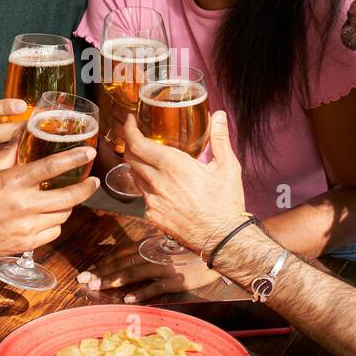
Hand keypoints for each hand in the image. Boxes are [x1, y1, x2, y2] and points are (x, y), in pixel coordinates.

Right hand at [0, 98, 28, 173]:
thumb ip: (5, 114)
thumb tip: (38, 111)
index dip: (3, 107)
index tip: (22, 106)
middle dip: (16, 132)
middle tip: (35, 130)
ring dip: (19, 150)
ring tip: (35, 148)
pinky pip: (1, 168)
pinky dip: (15, 165)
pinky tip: (29, 164)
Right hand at [0, 141, 99, 258]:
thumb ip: (9, 152)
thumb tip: (24, 131)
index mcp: (14, 182)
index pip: (51, 167)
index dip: (74, 158)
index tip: (89, 152)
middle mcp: (24, 205)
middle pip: (68, 196)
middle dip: (86, 188)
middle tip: (93, 181)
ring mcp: (27, 227)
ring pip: (63, 215)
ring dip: (69, 205)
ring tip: (67, 197)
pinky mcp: (28, 243)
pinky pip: (53, 231)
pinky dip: (56, 222)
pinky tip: (49, 215)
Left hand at [77, 242, 218, 302]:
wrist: (218, 249)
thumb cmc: (192, 249)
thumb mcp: (169, 244)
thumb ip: (151, 248)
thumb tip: (134, 256)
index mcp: (151, 246)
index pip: (123, 253)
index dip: (105, 261)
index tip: (90, 269)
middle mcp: (155, 255)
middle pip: (123, 263)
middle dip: (102, 271)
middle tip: (83, 280)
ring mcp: (165, 267)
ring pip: (135, 273)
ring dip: (115, 280)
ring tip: (98, 287)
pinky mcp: (176, 280)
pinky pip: (156, 287)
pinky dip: (141, 293)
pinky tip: (128, 299)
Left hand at [123, 109, 248, 254]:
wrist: (222, 239)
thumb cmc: (226, 203)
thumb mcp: (227, 167)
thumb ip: (219, 139)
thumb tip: (218, 116)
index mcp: (173, 166)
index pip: (137, 144)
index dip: (128, 129)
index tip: (129, 121)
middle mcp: (158, 182)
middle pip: (130, 158)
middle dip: (130, 144)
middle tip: (137, 137)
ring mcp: (152, 202)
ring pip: (135, 177)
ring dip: (137, 165)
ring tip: (148, 159)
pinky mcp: (153, 217)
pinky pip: (143, 196)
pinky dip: (147, 186)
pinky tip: (159, 185)